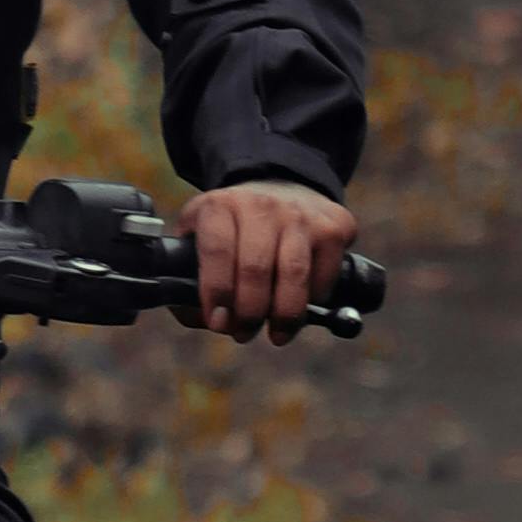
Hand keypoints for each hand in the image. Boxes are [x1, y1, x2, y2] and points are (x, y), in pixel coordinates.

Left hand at [182, 180, 355, 338]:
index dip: (217, 292)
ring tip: (277, 334)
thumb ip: (188, 279)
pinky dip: (313, 300)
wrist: (283, 187)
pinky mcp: (333, 226)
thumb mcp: (200, 236)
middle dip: (249, 313)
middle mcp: (261, 205)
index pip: (217, 250)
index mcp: (220, 207)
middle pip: (255, 268)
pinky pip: (325, 277)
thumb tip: (202, 318)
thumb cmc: (235, 229)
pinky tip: (300, 303)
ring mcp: (301, 214)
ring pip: (294, 275)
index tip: (218, 322)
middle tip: (244, 333)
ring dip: (284, 315)